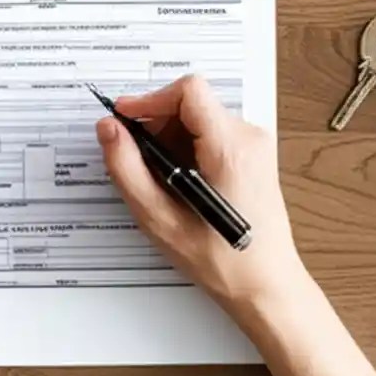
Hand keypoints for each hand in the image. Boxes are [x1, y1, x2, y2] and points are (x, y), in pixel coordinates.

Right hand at [95, 75, 304, 317]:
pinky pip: (210, 134)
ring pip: (198, 118)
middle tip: (139, 162)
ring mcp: (254, 146)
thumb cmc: (224, 261)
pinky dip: (187, 149)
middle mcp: (248, 139)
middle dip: (156, 125)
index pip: (188, 91)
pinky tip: (181, 184)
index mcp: (229, 149)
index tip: (125, 119)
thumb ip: (127, 168)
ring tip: (163, 182)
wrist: (266, 284)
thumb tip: (109, 131)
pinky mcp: (252, 155)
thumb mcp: (160, 219)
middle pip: (190, 103)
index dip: (149, 100)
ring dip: (170, 140)